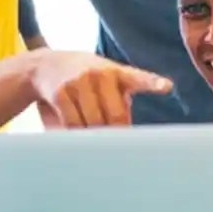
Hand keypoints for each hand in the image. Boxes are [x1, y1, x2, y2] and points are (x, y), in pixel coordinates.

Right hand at [30, 51, 171, 127]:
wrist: (46, 64)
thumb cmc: (88, 80)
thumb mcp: (108, 82)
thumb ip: (120, 104)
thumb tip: (126, 138)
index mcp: (119, 72)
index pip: (140, 78)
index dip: (154, 83)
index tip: (167, 87)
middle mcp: (101, 74)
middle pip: (115, 117)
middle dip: (117, 134)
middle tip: (118, 147)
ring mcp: (80, 82)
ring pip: (93, 125)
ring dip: (95, 137)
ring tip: (94, 136)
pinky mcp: (61, 93)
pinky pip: (73, 125)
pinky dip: (77, 135)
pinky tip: (78, 134)